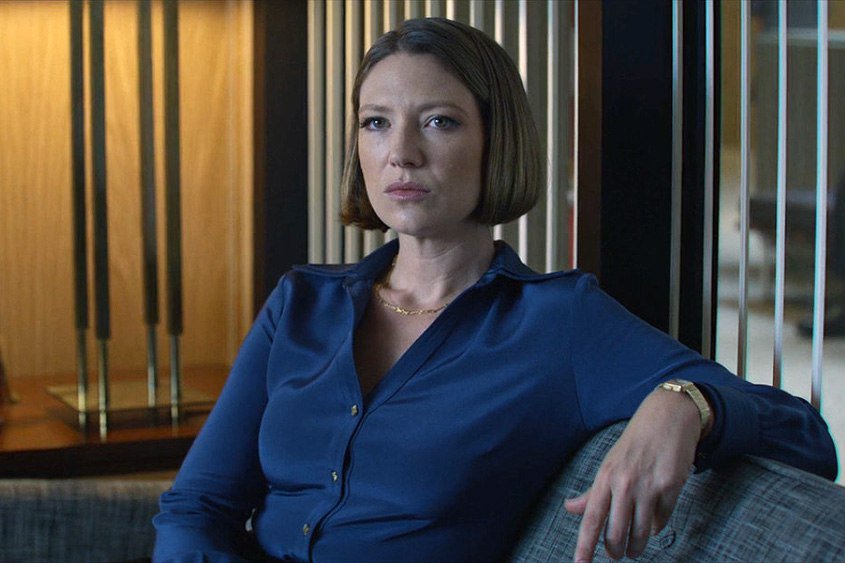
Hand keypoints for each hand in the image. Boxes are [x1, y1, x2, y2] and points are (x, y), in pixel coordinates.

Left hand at [563, 388, 703, 561]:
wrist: (667, 418)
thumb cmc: (635, 443)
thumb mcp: (609, 464)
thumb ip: (592, 492)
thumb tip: (570, 508)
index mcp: (605, 477)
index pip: (591, 518)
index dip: (585, 545)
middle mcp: (624, 483)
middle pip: (617, 533)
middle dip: (615, 550)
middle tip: (615, 554)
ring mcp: (648, 486)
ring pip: (641, 533)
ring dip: (637, 546)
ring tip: (634, 549)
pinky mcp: (671, 487)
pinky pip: (662, 520)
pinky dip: (657, 526)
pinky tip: (653, 522)